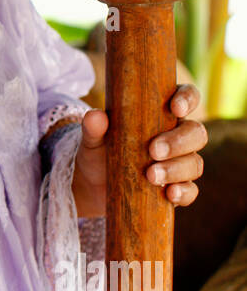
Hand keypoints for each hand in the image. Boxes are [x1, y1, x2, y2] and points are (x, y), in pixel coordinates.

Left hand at [71, 83, 206, 217]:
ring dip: (176, 169)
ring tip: (151, 176)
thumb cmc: (100, 150)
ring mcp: (180, 163)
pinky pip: (191, 190)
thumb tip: (95, 116)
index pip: (187, 96)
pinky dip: (183, 192)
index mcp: (163, 112)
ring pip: (194, 163)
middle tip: (154, 150)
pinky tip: (170, 194)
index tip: (176, 108)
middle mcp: (178, 136)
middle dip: (178, 141)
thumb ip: (94, 127)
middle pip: (196, 133)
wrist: (93, 185)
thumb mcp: (93, 138)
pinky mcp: (177, 188)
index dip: (188, 99)